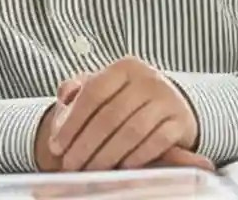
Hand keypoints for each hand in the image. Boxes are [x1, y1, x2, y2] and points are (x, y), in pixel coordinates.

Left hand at [48, 57, 204, 171]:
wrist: (172, 104)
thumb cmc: (127, 98)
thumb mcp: (103, 87)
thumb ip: (77, 89)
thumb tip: (64, 96)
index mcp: (124, 67)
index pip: (92, 94)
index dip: (72, 122)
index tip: (56, 146)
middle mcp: (147, 79)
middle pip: (109, 116)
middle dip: (85, 145)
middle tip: (70, 164)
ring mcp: (167, 99)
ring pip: (131, 131)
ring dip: (107, 155)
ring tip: (91, 170)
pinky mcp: (181, 121)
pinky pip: (156, 142)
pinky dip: (136, 157)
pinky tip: (120, 167)